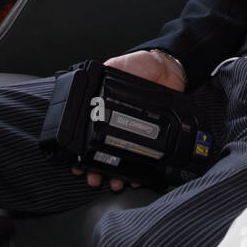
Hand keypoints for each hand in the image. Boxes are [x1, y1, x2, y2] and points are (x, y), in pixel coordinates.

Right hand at [71, 49, 184, 190]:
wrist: (169, 67)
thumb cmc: (142, 64)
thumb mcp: (118, 66)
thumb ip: (104, 76)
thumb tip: (85, 87)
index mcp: (103, 108)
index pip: (87, 134)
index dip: (81, 151)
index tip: (77, 165)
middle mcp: (117, 122)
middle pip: (103, 152)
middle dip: (97, 169)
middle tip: (94, 179)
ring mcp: (134, 130)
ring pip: (121, 158)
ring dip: (116, 174)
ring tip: (114, 182)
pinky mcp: (153, 134)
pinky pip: (144, 156)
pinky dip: (139, 169)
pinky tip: (136, 177)